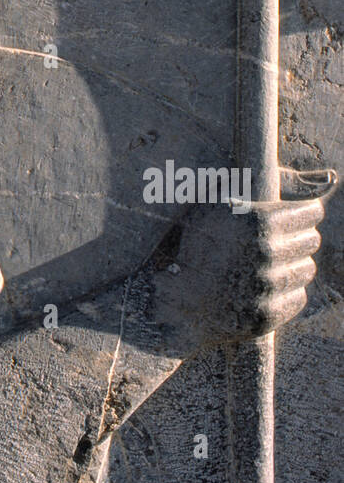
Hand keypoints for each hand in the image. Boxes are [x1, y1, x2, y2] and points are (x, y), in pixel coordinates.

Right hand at [150, 170, 333, 351]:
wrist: (171, 301)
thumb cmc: (186, 247)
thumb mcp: (206, 206)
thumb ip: (234, 186)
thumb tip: (257, 168)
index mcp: (257, 222)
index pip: (309, 214)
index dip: (309, 212)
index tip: (308, 213)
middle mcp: (269, 253)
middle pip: (312, 241)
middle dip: (302, 236)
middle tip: (286, 238)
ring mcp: (270, 286)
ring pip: (306, 269)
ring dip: (295, 264)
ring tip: (274, 263)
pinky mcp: (270, 313)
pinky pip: (297, 297)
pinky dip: (287, 291)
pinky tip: (266, 286)